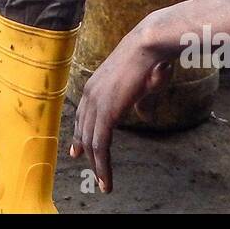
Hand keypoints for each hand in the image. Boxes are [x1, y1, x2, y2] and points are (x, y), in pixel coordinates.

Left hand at [69, 14, 171, 193]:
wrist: (149, 45)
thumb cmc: (151, 61)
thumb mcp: (144, 85)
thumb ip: (141, 103)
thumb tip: (145, 117)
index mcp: (96, 85)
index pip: (82, 114)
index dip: (80, 134)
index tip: (78, 151)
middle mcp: (90, 93)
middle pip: (83, 129)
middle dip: (85, 151)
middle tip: (90, 171)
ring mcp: (96, 102)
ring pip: (92, 142)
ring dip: (97, 166)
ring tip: (103, 183)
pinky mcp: (106, 111)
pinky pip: (101, 145)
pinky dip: (103, 165)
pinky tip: (106, 178)